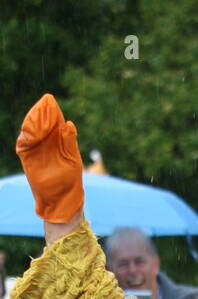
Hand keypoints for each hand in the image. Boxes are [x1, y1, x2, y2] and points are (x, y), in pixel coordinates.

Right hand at [16, 93, 83, 222]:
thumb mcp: (73, 159)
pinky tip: (31, 132)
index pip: (54, 120)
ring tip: (37, 115)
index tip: (49, 100)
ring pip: (31, 130)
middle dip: (41, 112)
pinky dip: (26, 136)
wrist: (61, 198)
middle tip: (42, 103)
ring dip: (33, 122)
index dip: (51, 110)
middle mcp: (47, 140)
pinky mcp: (27, 156)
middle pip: (41, 122)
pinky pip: (24, 143)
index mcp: (60, 139)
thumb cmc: (71, 180)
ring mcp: (36, 147)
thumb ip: (69, 142)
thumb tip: (68, 124)